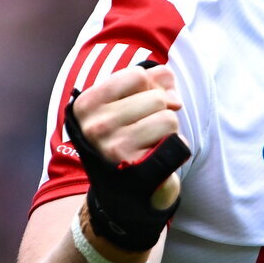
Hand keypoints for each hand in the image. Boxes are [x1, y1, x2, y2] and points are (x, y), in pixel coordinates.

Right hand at [72, 63, 185, 209]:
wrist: (124, 187)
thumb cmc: (128, 131)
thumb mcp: (130, 99)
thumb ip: (153, 80)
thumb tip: (172, 94)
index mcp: (87, 104)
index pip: (137, 75)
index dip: (150, 86)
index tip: (140, 103)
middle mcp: (94, 127)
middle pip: (156, 97)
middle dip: (161, 109)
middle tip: (146, 127)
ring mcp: (113, 149)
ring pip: (168, 117)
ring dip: (169, 128)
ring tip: (152, 140)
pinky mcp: (136, 168)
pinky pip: (176, 141)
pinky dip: (177, 145)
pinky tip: (159, 154)